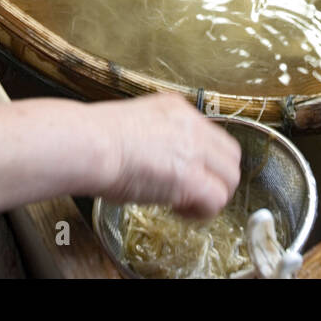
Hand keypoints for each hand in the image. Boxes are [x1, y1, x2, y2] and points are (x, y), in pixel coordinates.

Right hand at [93, 93, 241, 217]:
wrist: (90, 145)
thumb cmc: (94, 139)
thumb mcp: (132, 124)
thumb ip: (154, 137)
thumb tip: (155, 160)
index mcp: (176, 108)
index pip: (212, 135)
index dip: (205, 160)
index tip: (187, 173)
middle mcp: (191, 124)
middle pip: (230, 155)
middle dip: (216, 177)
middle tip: (192, 192)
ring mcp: (194, 151)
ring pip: (230, 178)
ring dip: (212, 195)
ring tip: (184, 204)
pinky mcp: (191, 178)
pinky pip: (216, 200)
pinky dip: (202, 212)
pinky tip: (178, 210)